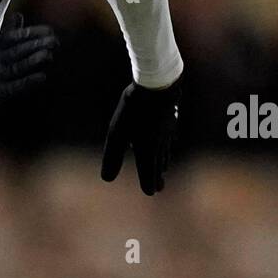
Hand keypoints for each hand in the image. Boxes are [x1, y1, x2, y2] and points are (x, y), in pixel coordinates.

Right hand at [0, 13, 57, 128]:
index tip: (49, 31)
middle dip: (39, 44)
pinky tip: (42, 76)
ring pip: (19, 66)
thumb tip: (20, 16)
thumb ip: (6, 33)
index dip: (33, 32)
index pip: (14, 36)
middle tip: (56, 42)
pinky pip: (16, 86)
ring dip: (36, 60)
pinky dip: (29, 81)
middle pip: (19, 50)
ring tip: (50, 55)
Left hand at [101, 77, 180, 194]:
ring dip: (163, 162)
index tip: (150, 192)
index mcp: (147, 152)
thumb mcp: (116, 134)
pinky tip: (168, 142)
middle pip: (159, 165)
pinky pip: (170, 137)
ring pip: (166, 151)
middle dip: (158, 177)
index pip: (149, 175)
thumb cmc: (134, 111)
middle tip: (160, 188)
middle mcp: (160, 146)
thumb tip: (106, 180)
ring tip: (163, 169)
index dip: (149, 184)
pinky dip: (167, 145)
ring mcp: (168, 133)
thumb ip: (112, 157)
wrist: (158, 85)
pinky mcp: (171, 120)